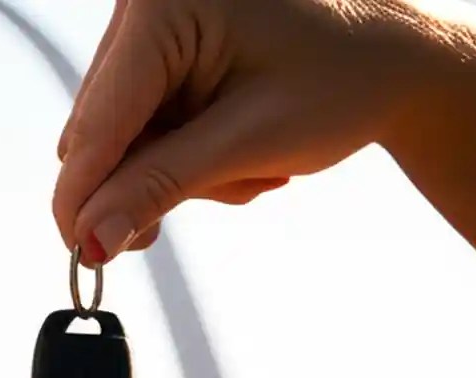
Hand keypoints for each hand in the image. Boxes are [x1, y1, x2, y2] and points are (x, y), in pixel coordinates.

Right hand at [56, 0, 475, 265]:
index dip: (83, 197)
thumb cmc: (343, 82)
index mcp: (163, 5)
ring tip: (247, 164)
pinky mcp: (154, 44)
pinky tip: (229, 145)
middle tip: (224, 191)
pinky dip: (175, 149)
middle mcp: (141, 4)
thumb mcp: (249, 142)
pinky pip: (135, 120)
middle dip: (144, 180)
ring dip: (166, 168)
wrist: (392, 57)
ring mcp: (145, 22)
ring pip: (115, 133)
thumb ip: (158, 188)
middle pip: (97, 131)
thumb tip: (90, 241)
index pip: (97, 123)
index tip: (82, 255)